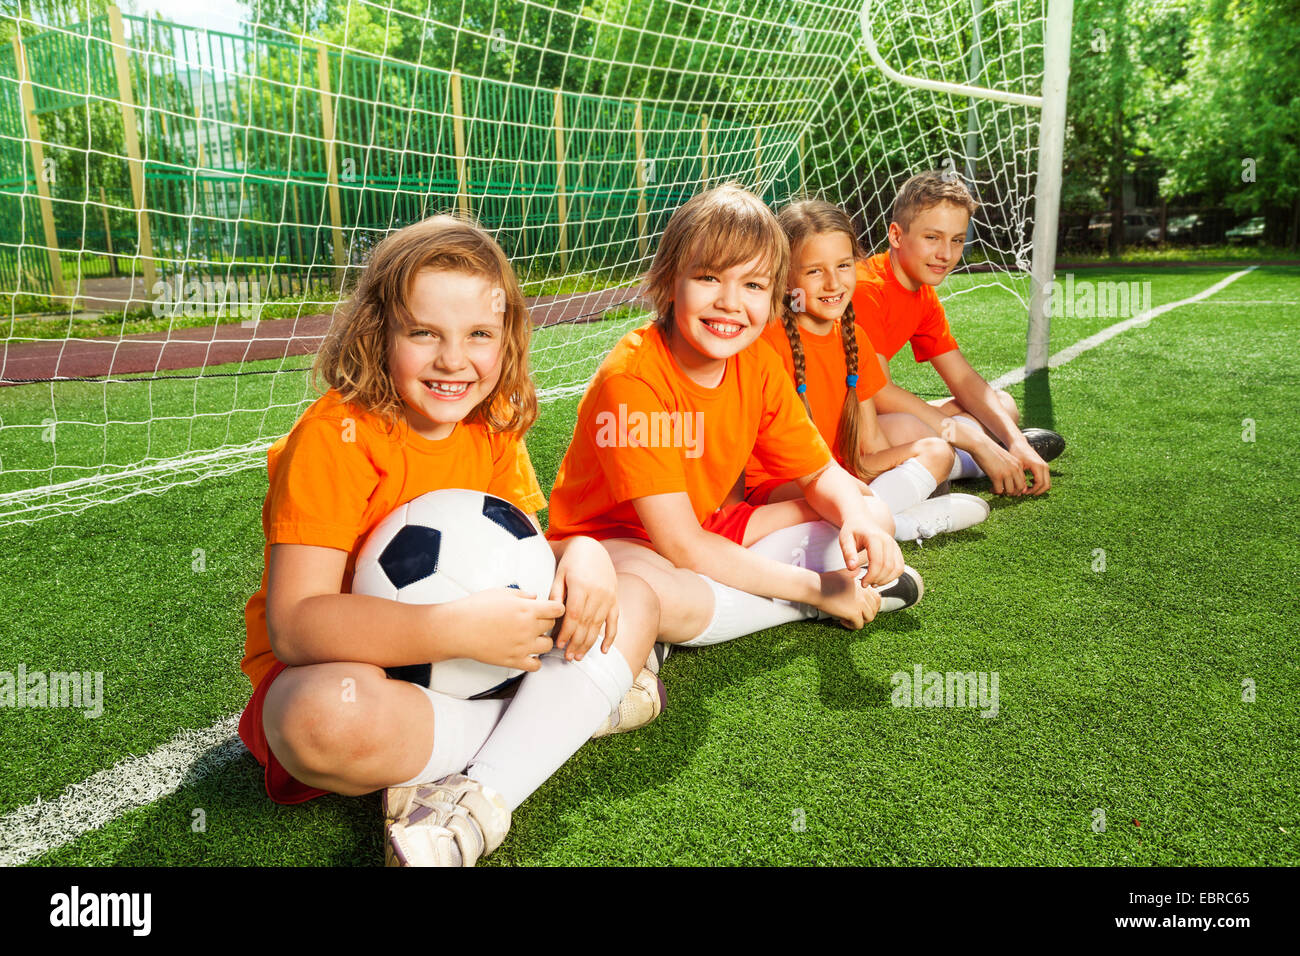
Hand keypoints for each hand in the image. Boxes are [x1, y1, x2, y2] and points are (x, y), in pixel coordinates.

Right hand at [452, 588, 563, 670]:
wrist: (457, 628)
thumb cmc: (475, 609)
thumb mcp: (501, 593)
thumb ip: (522, 594)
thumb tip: (535, 597)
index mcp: (527, 609)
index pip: (558, 609)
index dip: (556, 608)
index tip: (551, 609)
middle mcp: (528, 627)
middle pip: (552, 626)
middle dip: (546, 622)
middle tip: (535, 621)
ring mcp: (522, 646)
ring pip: (548, 646)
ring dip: (542, 641)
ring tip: (531, 637)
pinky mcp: (513, 660)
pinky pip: (536, 665)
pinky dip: (535, 661)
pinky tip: (527, 654)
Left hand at [549, 537, 619, 660]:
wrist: (592, 548)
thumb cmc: (571, 562)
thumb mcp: (559, 574)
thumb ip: (556, 595)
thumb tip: (551, 616)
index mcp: (581, 585)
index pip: (574, 615)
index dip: (566, 632)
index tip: (559, 645)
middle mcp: (597, 592)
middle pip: (586, 623)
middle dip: (576, 642)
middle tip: (568, 657)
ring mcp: (608, 596)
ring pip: (598, 625)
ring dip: (589, 643)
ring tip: (579, 656)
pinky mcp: (614, 599)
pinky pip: (614, 621)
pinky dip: (610, 637)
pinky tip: (604, 650)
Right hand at [815, 568, 881, 628]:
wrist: (815, 587)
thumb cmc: (825, 581)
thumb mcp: (843, 573)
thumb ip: (853, 573)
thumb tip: (858, 570)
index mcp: (863, 585)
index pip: (877, 598)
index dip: (871, 605)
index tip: (862, 608)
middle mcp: (864, 594)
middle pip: (875, 609)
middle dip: (866, 613)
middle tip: (857, 615)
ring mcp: (860, 604)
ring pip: (869, 618)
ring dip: (861, 620)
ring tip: (850, 618)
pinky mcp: (853, 613)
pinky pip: (859, 625)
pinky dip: (852, 626)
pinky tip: (843, 621)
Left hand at [838, 521, 904, 586]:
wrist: (861, 521)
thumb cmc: (852, 531)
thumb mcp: (845, 540)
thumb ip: (848, 553)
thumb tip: (852, 568)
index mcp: (875, 538)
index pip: (878, 562)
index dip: (871, 576)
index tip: (862, 583)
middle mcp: (888, 541)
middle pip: (888, 567)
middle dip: (877, 579)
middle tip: (865, 584)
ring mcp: (895, 545)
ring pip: (897, 568)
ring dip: (886, 580)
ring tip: (872, 583)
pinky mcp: (897, 551)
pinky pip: (900, 567)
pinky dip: (892, 576)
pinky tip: (880, 579)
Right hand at [971, 438, 1027, 495]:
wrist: (981, 446)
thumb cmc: (990, 451)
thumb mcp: (1006, 459)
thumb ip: (1010, 468)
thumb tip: (1008, 480)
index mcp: (1018, 464)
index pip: (1023, 481)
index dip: (1016, 487)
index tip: (1008, 488)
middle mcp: (1015, 469)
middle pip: (1020, 488)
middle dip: (1012, 492)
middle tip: (1004, 492)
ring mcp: (1006, 473)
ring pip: (1010, 491)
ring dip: (1003, 493)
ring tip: (996, 490)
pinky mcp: (997, 476)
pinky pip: (999, 490)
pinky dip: (995, 492)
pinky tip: (991, 488)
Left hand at [1007, 438, 1050, 494]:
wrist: (1019, 444)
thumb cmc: (1016, 453)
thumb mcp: (1017, 467)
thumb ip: (1020, 479)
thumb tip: (1022, 492)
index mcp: (1038, 466)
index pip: (1040, 483)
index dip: (1032, 490)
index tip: (1023, 492)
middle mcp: (1044, 466)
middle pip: (1046, 485)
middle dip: (1036, 492)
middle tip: (1025, 493)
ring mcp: (1045, 466)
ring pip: (1047, 484)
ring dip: (1038, 489)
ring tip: (1027, 489)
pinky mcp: (1044, 467)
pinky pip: (1046, 480)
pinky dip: (1039, 484)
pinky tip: (1029, 483)